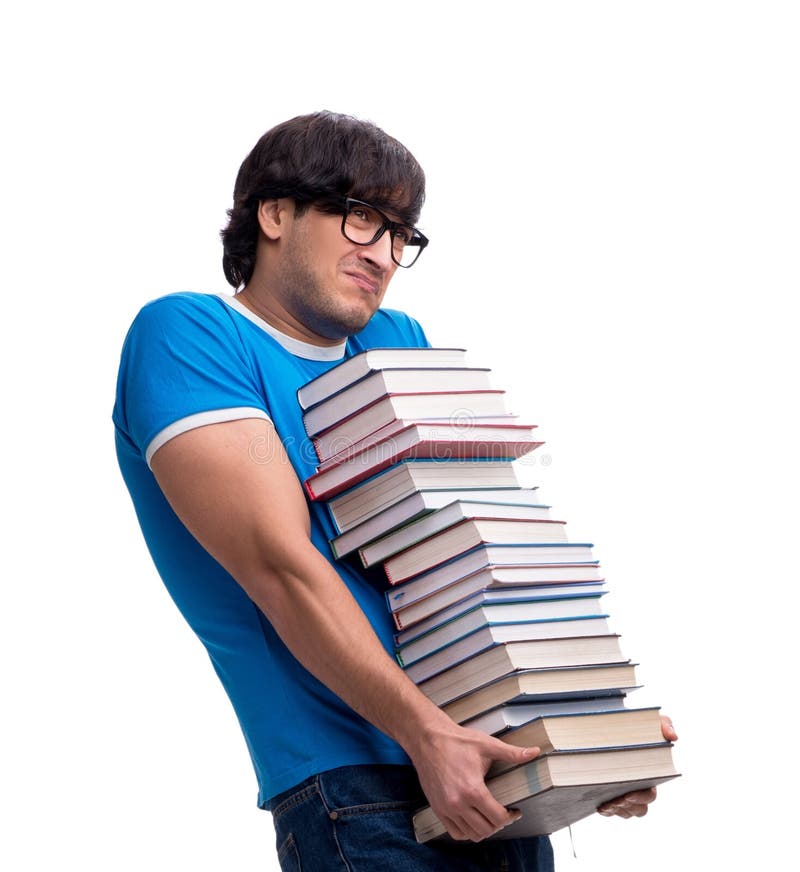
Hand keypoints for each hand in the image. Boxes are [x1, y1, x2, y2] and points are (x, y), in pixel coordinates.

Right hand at [408, 720, 540, 841]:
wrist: (427, 739)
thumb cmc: (456, 741)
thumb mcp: (486, 745)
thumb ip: (511, 753)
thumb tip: (533, 752)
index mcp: (472, 790)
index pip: (497, 818)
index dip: (510, 817)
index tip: (514, 811)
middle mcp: (458, 803)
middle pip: (486, 830)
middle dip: (499, 824)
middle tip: (504, 814)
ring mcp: (446, 808)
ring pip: (471, 835)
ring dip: (484, 829)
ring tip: (489, 817)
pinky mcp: (437, 808)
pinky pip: (455, 832)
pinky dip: (466, 832)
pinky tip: (473, 819)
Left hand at [597, 714, 676, 818]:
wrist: (612, 724)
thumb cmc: (634, 725)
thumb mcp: (650, 720)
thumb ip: (664, 724)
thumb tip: (673, 737)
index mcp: (650, 775)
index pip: (649, 795)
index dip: (640, 798)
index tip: (628, 794)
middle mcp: (639, 787)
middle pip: (638, 809)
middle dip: (627, 807)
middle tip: (615, 799)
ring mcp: (625, 792)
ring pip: (626, 812)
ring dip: (616, 810)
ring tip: (606, 804)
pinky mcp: (611, 793)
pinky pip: (611, 811)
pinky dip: (606, 811)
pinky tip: (599, 805)